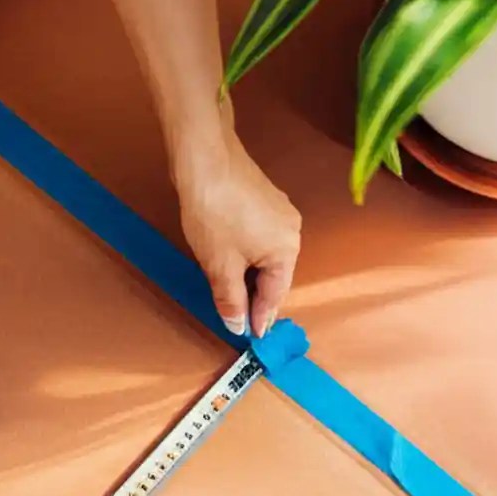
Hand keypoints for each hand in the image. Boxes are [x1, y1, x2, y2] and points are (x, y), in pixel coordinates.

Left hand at [174, 130, 300, 337]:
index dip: (260, 318)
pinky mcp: (264, 199)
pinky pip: (259, 237)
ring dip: (248, 274)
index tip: (252, 336)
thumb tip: (237, 324)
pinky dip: (245, 253)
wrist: (204, 159)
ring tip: (230, 291)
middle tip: (238, 317)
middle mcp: (291, 230)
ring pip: (265, 255)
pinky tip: (229, 258)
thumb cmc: (214, 212)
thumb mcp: (220, 265)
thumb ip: (231, 299)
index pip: (275, 295)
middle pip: (274, 275)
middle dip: (255, 295)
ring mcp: (279, 212)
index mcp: (287, 250)